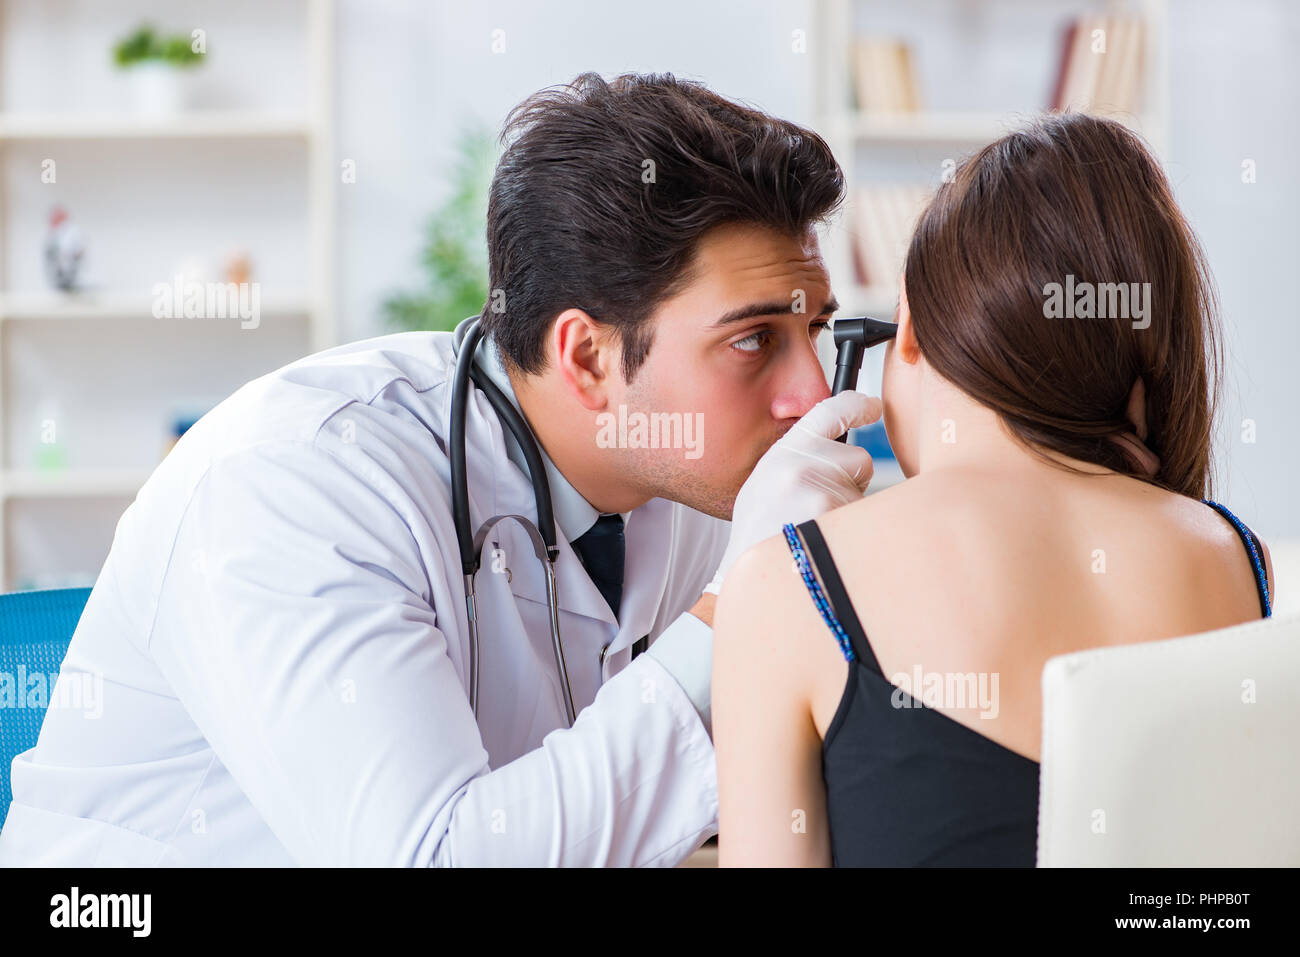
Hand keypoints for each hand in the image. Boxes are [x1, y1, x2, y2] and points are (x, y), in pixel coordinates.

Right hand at [703, 390, 882, 595]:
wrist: (751, 580)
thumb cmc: (760, 538)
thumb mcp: (766, 487)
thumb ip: (797, 463)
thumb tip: (835, 450)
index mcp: (781, 455)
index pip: (827, 412)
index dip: (857, 405)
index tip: (873, 406)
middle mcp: (799, 466)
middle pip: (859, 459)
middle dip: (853, 482)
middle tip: (820, 510)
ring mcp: (819, 492)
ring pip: (864, 492)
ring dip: (851, 510)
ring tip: (817, 531)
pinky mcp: (837, 518)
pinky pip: (866, 518)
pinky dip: (856, 531)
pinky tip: (828, 545)